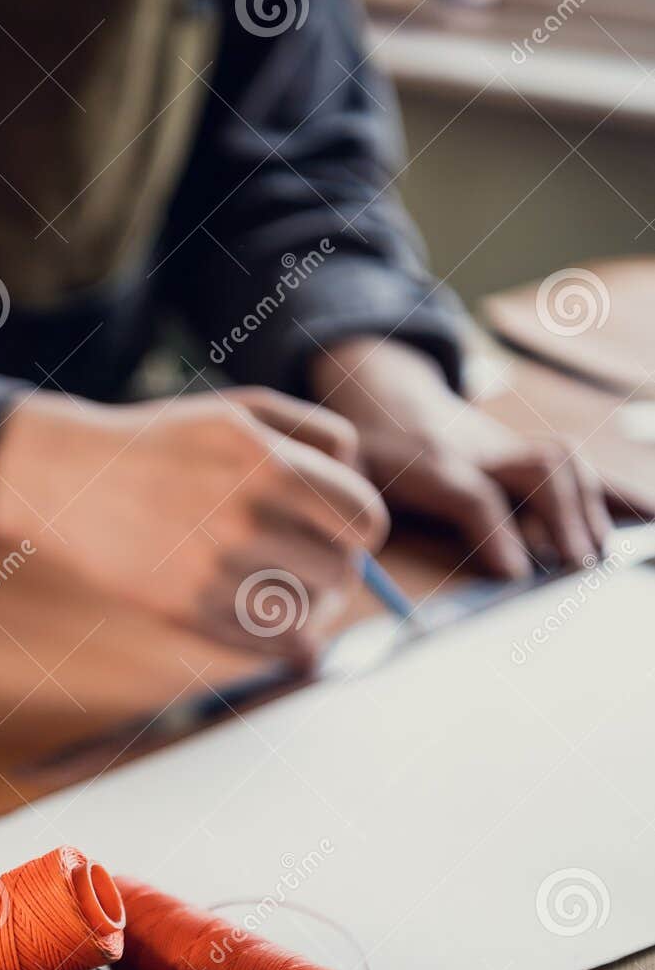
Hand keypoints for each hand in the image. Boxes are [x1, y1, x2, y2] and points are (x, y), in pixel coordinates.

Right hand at [0, 387, 387, 665]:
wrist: (70, 478)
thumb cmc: (170, 443)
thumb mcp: (246, 410)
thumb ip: (324, 442)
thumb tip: (369, 514)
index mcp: (266, 463)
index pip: (365, 521)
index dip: (362, 530)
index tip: (341, 530)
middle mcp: (243, 519)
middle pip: (342, 573)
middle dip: (333, 567)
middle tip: (306, 558)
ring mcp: (213, 571)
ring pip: (310, 615)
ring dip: (308, 605)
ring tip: (283, 582)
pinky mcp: (186, 612)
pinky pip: (271, 646)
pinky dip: (283, 638)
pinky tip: (268, 615)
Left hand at [310, 338, 652, 577]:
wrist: (386, 394)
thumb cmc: (367, 454)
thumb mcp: (345, 480)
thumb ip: (350, 516)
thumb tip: (353, 564)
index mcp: (428, 465)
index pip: (470, 494)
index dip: (494, 531)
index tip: (517, 575)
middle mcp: (478, 451)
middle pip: (534, 470)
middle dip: (561, 516)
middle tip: (576, 567)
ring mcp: (508, 448)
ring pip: (562, 462)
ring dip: (589, 508)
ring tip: (601, 559)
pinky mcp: (527, 453)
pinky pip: (578, 467)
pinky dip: (616, 493)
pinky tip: (646, 521)